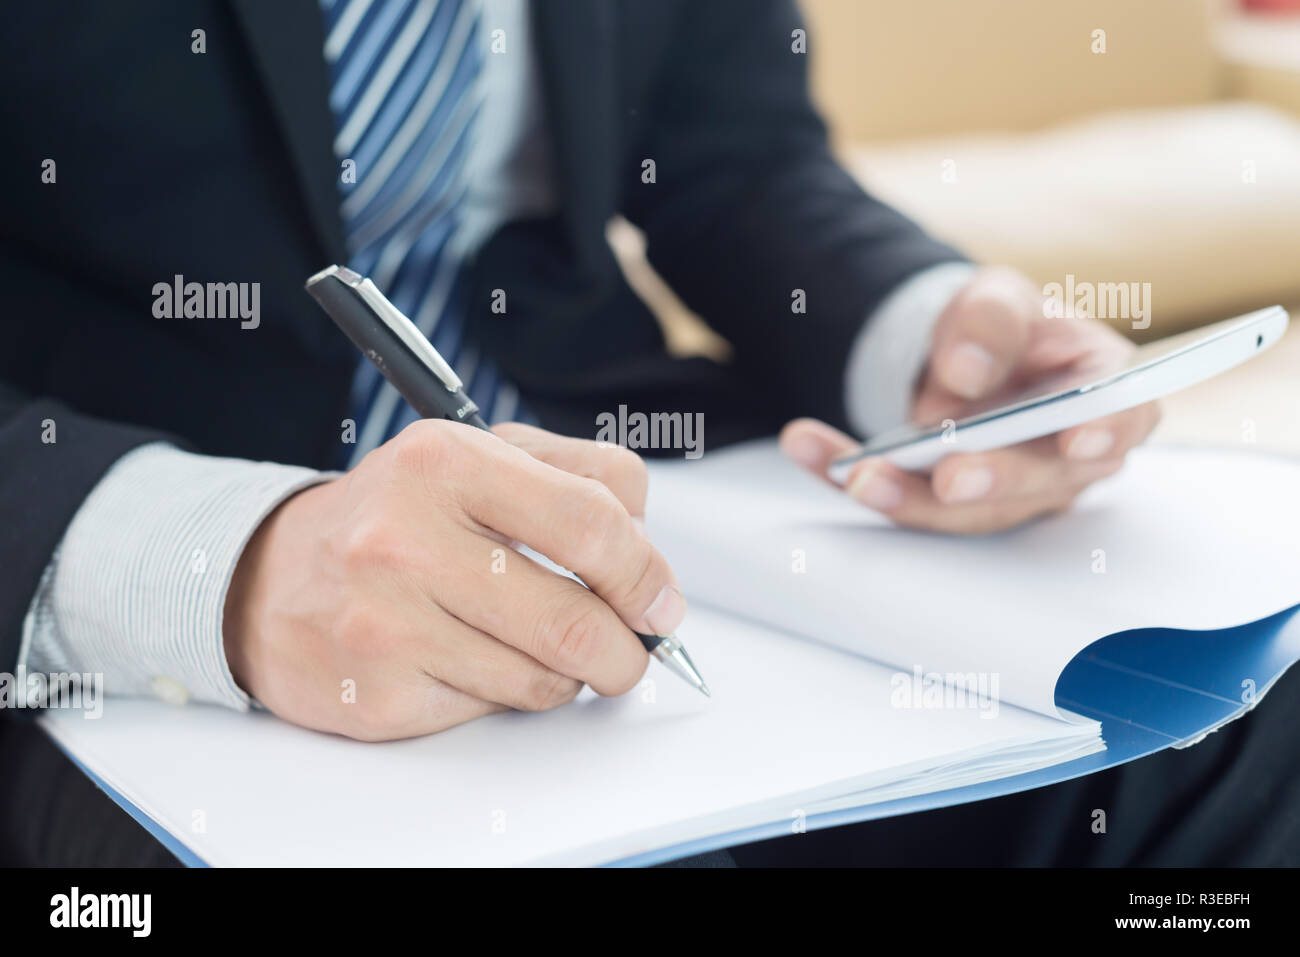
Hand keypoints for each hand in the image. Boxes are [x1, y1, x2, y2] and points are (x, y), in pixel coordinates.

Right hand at [223, 420, 684, 739]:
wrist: (269, 579)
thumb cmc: (395, 516)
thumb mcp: (478, 456)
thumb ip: (578, 477)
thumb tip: (650, 550)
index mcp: (446, 461)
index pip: (591, 521)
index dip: (647, 572)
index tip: (660, 600)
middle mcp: (405, 540)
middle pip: (577, 620)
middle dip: (627, 649)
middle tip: (631, 649)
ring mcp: (384, 623)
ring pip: (542, 677)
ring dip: (569, 673)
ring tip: (544, 645)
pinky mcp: (374, 695)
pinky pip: (492, 710)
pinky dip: (508, 694)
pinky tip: (478, 661)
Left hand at [781, 267, 1159, 533]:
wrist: (952, 357)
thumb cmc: (999, 328)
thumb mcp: (995, 298)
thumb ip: (990, 321)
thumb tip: (966, 373)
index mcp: (1099, 392)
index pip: (1124, 416)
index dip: (1107, 431)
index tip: (1078, 441)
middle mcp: (1063, 456)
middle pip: (1039, 480)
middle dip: (990, 479)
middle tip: (947, 477)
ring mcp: (1007, 491)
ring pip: (965, 510)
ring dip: (905, 495)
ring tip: (853, 472)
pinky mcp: (947, 506)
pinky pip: (902, 500)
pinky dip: (848, 474)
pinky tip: (808, 449)